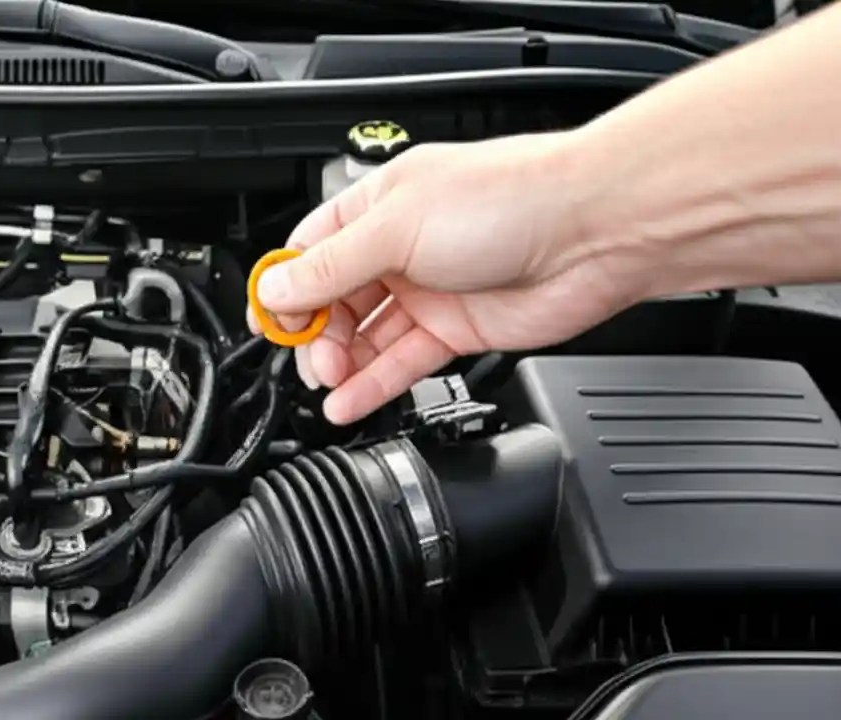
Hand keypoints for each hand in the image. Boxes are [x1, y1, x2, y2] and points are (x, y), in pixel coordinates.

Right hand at [248, 130, 646, 424]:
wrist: (593, 231)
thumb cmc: (509, 200)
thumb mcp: (396, 228)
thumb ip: (331, 267)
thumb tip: (278, 287)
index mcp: (377, 206)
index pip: (309, 251)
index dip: (285, 287)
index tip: (271, 321)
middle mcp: (399, 247)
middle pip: (334, 299)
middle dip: (314, 332)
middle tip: (312, 358)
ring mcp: (429, 290)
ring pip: (367, 336)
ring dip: (342, 362)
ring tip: (328, 384)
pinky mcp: (457, 329)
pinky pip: (402, 362)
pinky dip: (374, 385)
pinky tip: (350, 402)